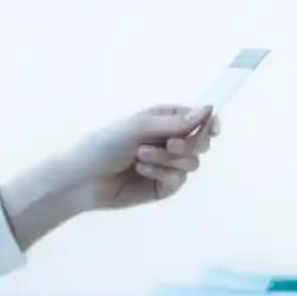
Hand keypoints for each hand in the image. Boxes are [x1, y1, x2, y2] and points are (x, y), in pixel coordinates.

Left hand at [0, 105, 219, 250]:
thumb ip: (175, 122)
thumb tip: (208, 109)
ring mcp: (168, 165)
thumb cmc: (104, 144)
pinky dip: (161, 173)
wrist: (83, 178)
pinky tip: (141, 169)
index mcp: (163, 120)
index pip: (197, 119)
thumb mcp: (139, 127)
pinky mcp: (164, 186)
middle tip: (171, 144)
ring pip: (192, 162)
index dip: (208, 122)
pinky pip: (179, 180)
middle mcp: (168, 141)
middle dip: (190, 144)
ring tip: (140, 156)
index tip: (213, 127)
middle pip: (201, 142)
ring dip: (168, 159)